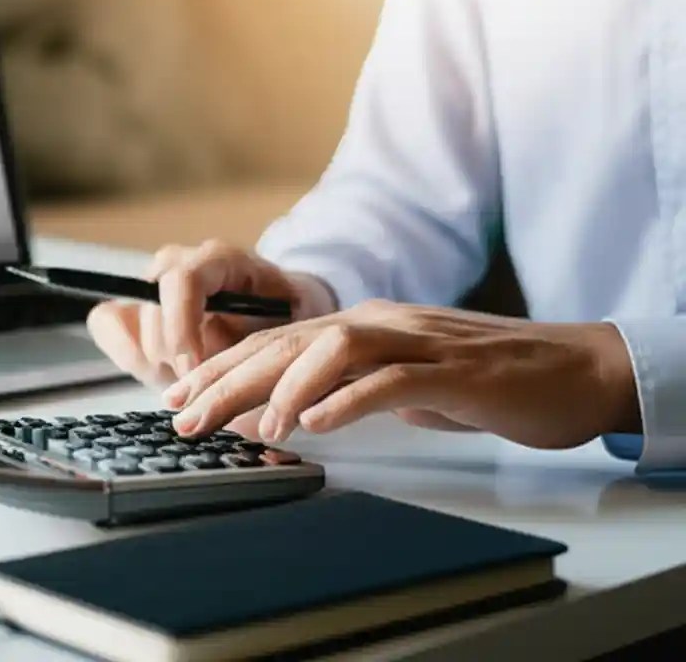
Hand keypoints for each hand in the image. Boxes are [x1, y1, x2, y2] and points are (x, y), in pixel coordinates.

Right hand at [86, 239, 337, 387]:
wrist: (283, 313)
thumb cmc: (286, 321)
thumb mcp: (283, 333)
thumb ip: (248, 346)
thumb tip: (212, 375)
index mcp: (219, 260)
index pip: (180, 281)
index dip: (179, 329)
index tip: (190, 370)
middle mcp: (179, 264)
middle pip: (150, 310)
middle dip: (170, 357)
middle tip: (199, 385)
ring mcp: (152, 283)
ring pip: (126, 322)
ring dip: (153, 361)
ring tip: (189, 377)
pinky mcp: (134, 303)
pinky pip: (107, 324)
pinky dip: (127, 353)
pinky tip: (158, 370)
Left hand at [161, 300, 641, 448]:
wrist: (572, 369)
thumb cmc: (480, 382)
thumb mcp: (397, 382)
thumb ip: (343, 388)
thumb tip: (279, 414)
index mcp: (363, 324)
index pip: (276, 341)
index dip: (221, 368)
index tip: (177, 396)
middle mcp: (381, 324)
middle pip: (289, 342)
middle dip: (228, 380)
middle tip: (184, 416)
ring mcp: (419, 342)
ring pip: (333, 350)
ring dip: (285, 387)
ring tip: (253, 427)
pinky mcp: (455, 371)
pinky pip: (392, 380)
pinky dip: (350, 400)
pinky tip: (318, 423)